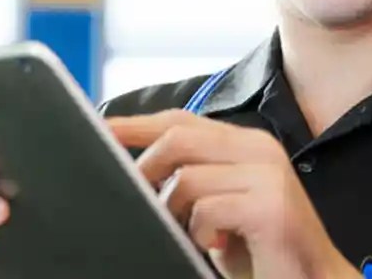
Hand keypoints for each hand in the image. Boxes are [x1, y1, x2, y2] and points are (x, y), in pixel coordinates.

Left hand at [109, 110, 360, 278]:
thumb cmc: (262, 251)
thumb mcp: (222, 207)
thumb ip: (195, 179)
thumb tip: (143, 169)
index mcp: (247, 144)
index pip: (182, 120)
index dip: (137, 124)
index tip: (102, 130)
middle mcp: (260, 149)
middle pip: (177, 137)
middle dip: (145, 169)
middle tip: (137, 201)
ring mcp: (267, 174)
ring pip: (186, 177)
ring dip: (175, 213)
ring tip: (193, 235)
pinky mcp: (269, 205)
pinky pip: (207, 209)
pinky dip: (200, 234)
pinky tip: (216, 246)